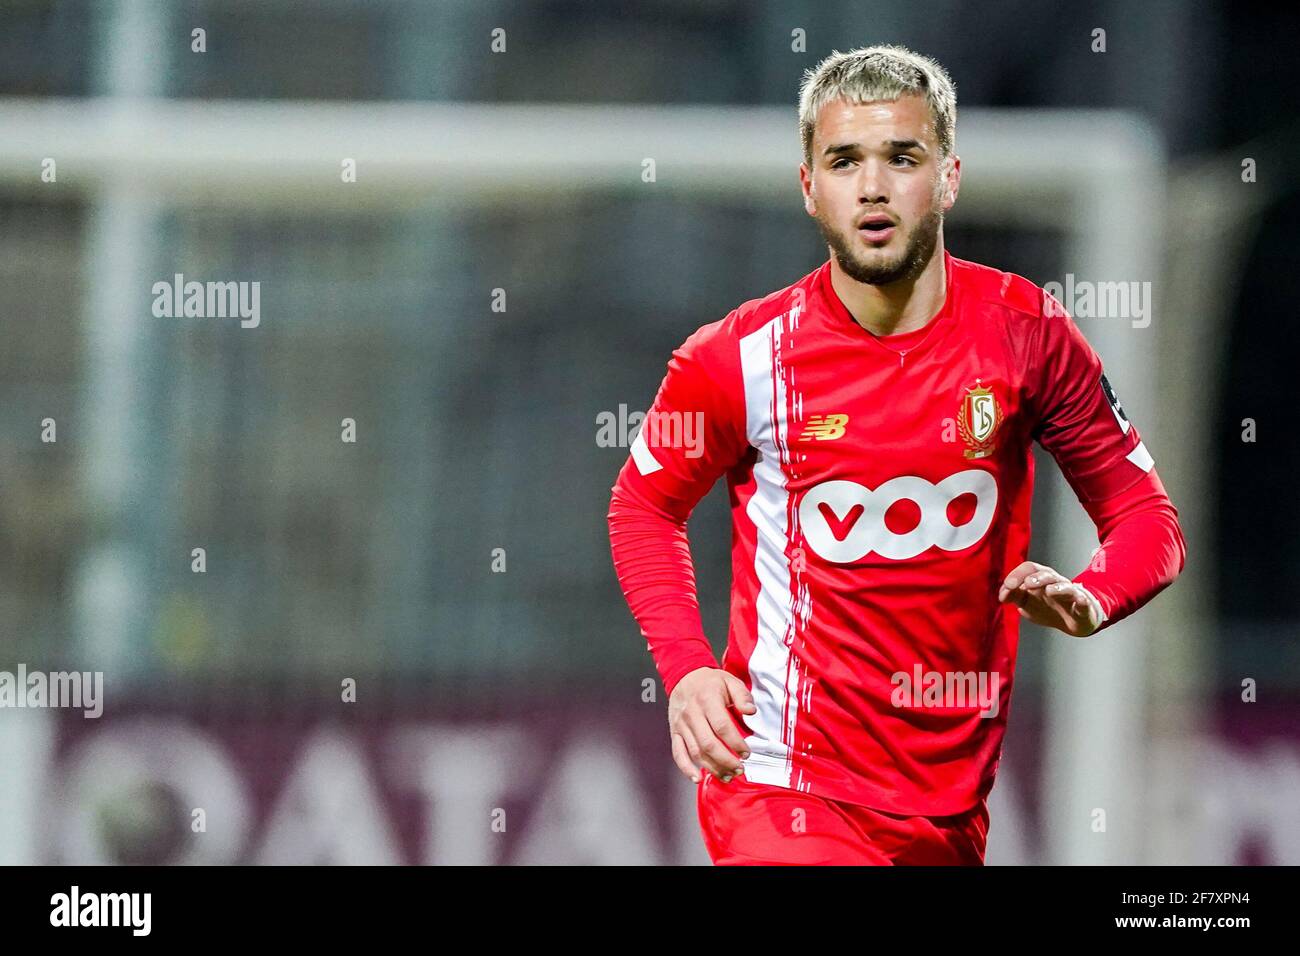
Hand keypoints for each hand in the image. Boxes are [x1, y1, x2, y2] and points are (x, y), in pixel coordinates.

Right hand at [668, 667, 756, 783]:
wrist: (683, 677)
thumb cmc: (709, 682)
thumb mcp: (729, 681)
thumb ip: (742, 695)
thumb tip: (751, 711)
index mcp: (707, 700)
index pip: (722, 727)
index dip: (736, 743)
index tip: (746, 753)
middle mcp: (692, 713)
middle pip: (709, 744)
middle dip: (726, 761)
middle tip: (739, 769)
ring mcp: (681, 724)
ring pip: (695, 752)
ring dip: (712, 767)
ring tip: (727, 776)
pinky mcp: (674, 732)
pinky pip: (678, 753)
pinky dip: (686, 768)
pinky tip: (697, 778)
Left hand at [998, 560, 1103, 636]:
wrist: (1073, 622)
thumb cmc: (1048, 607)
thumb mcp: (1027, 602)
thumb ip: (1013, 596)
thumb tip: (1001, 595)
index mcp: (1040, 579)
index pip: (1029, 569)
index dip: (1016, 575)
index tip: (1007, 587)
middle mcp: (1056, 583)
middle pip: (1047, 573)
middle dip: (1037, 577)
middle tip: (1027, 584)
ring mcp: (1070, 594)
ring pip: (1065, 586)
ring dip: (1057, 587)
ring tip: (1049, 590)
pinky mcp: (1083, 607)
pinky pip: (1083, 602)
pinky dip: (1082, 600)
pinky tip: (1081, 600)